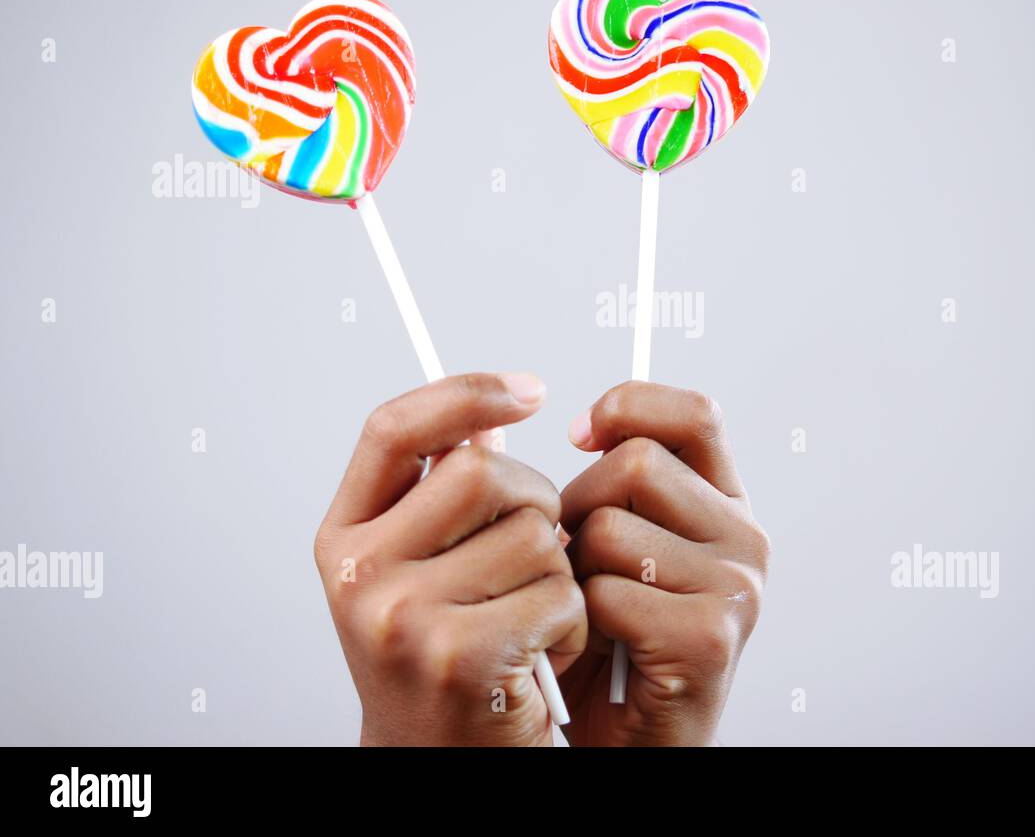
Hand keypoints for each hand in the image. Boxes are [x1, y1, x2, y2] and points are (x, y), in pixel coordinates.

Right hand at [314, 373, 585, 746]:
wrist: (437, 762)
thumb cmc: (442, 660)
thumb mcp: (418, 571)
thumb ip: (440, 497)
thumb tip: (491, 422)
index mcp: (343, 538)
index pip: (391, 430)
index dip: (462, 393)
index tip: (528, 390)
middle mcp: (357, 572)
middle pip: (481, 472)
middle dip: (535, 502)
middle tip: (539, 551)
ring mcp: (402, 616)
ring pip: (533, 535)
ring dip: (560, 574)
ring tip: (533, 617)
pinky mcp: (461, 657)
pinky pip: (559, 595)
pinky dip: (573, 624)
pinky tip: (545, 654)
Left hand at [557, 382, 769, 745]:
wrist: (627, 741)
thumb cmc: (610, 640)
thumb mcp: (615, 542)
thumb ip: (609, 479)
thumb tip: (568, 424)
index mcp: (725, 504)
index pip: (694, 414)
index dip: (628, 406)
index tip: (580, 435)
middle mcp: (745, 538)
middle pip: (635, 463)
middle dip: (579, 507)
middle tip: (579, 564)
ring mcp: (736, 587)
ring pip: (610, 528)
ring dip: (574, 572)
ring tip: (588, 611)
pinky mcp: (709, 637)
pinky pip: (607, 593)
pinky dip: (580, 623)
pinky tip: (597, 649)